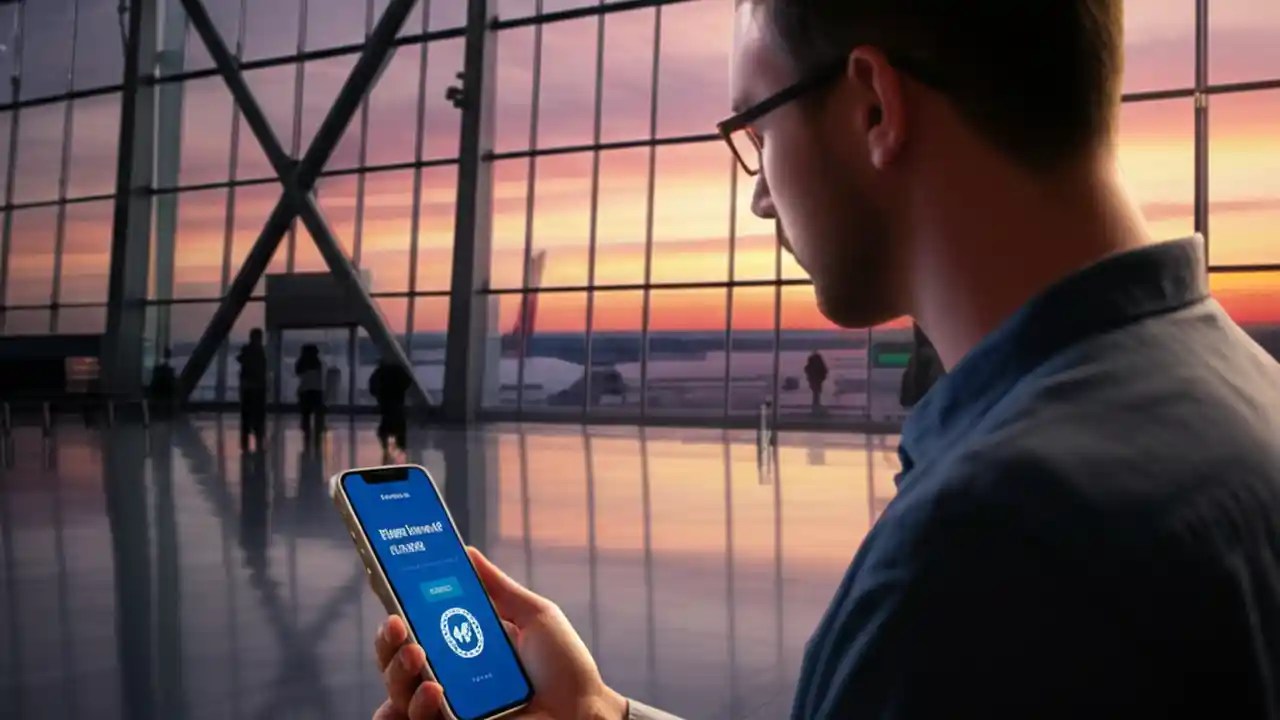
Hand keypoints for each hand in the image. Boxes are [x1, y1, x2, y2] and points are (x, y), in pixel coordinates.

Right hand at [372, 547, 626, 719]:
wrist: (585, 709)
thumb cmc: (564, 666)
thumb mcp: (534, 616)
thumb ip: (499, 588)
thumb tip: (467, 552)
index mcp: (461, 647)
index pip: (414, 633)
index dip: (396, 618)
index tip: (388, 595)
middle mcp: (449, 677)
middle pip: (396, 662)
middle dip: (387, 643)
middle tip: (397, 624)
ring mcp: (451, 707)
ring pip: (399, 693)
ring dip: (398, 671)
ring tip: (417, 654)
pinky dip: (419, 706)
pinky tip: (434, 690)